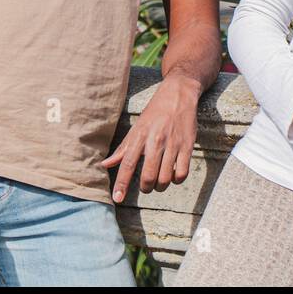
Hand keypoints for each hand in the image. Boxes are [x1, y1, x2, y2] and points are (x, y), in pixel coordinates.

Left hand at [102, 72, 199, 198]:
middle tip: (146, 187)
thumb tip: (104, 164)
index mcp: (140, 136)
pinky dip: (176, 180)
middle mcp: (156, 140)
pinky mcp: (188, 145)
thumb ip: (122, 149)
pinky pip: (182, 173)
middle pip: (148, 176)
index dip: (122, 183)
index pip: (128, 164)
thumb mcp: (136, 127)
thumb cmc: (155, 112)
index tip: (117, 198)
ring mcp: (173, 144)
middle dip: (146, 188)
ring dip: (160, 186)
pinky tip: (173, 175)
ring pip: (165, 178)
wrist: (179, 94)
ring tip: (159, 183)